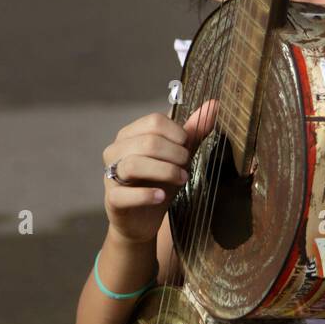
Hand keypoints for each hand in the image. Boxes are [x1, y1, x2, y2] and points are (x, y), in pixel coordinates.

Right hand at [102, 100, 217, 246]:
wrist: (143, 219)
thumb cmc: (158, 183)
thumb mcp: (178, 157)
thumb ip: (192, 132)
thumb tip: (213, 104)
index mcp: (130, 134)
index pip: (154, 121)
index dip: (177, 133)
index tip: (187, 147)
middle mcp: (116, 150)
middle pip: (148, 142)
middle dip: (175, 154)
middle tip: (186, 166)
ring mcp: (110, 174)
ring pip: (134, 164)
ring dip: (165, 171)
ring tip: (181, 180)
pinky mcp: (112, 199)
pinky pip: (124, 194)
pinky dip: (146, 195)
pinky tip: (161, 196)